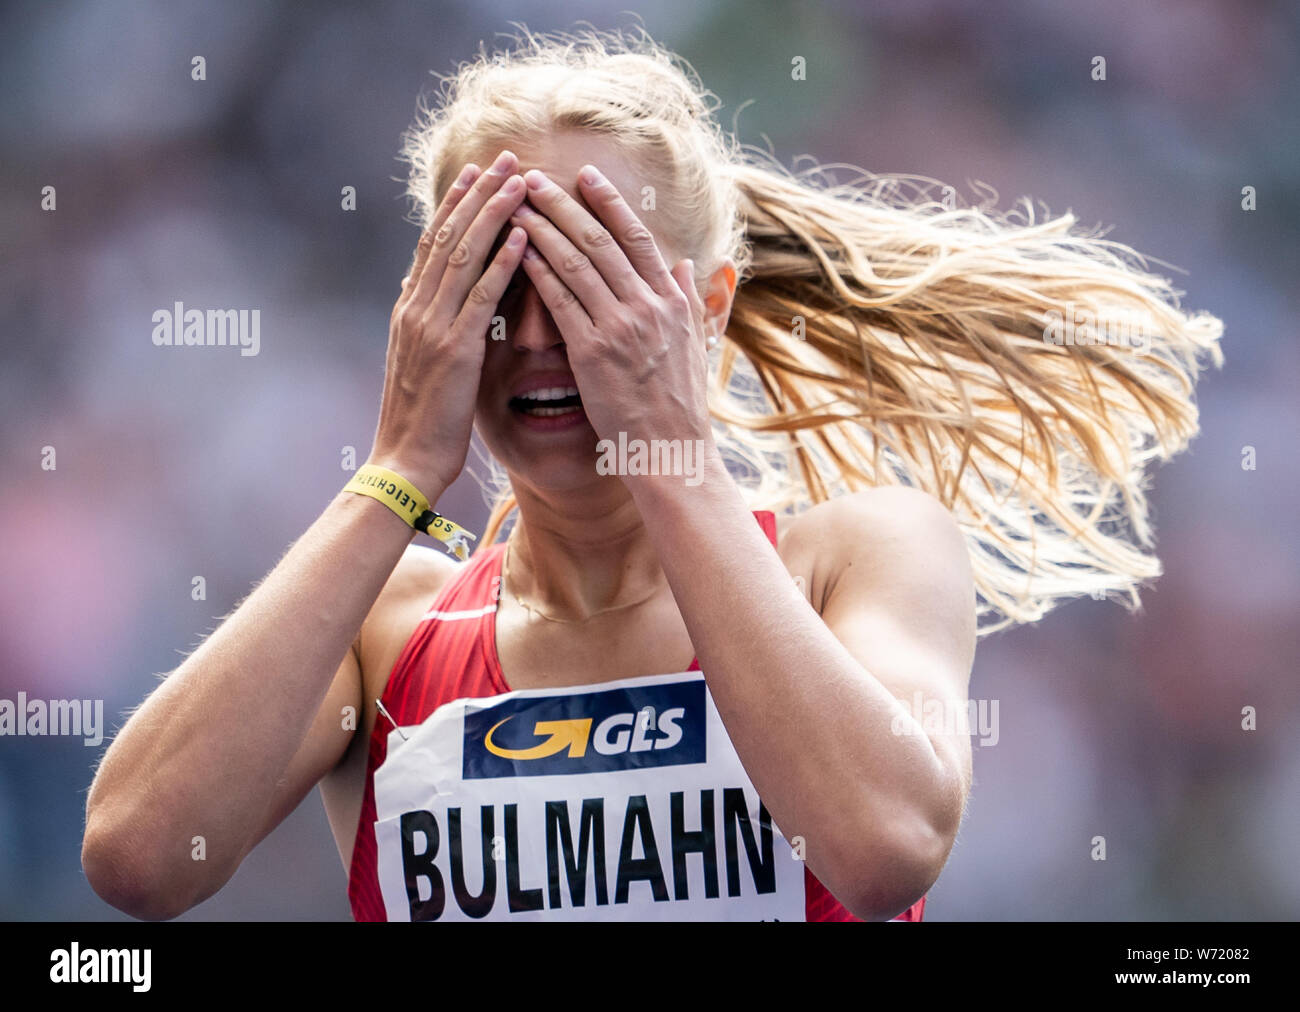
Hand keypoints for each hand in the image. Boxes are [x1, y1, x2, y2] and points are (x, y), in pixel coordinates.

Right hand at [368, 151, 528, 497]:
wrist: (403, 462)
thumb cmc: (421, 423)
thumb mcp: (425, 364)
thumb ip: (434, 325)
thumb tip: (440, 294)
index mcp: (409, 311)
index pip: (433, 244)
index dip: (456, 205)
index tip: (477, 173)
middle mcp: (415, 309)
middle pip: (447, 236)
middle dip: (477, 194)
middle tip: (504, 158)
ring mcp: (431, 326)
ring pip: (463, 256)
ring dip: (493, 214)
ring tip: (519, 182)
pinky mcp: (453, 350)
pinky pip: (480, 297)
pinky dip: (501, 263)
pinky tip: (522, 238)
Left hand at [508, 165, 712, 450]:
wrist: (672, 450)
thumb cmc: (680, 405)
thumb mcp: (695, 345)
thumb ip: (690, 301)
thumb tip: (688, 264)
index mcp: (672, 301)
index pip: (637, 238)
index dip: (610, 203)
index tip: (586, 176)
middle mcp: (648, 305)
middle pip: (600, 240)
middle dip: (564, 204)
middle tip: (535, 178)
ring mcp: (621, 326)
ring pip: (576, 263)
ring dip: (544, 229)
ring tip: (517, 205)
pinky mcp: (594, 352)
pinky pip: (561, 301)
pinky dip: (539, 272)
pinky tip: (518, 252)